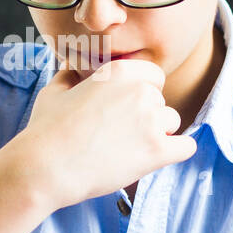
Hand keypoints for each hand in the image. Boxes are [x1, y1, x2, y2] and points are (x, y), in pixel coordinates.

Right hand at [12, 55, 196, 209]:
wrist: (46, 166)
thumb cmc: (46, 130)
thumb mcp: (55, 91)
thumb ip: (69, 75)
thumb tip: (71, 66)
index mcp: (119, 72)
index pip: (153, 75)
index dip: (142, 91)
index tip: (128, 108)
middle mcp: (140, 91)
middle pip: (161, 100)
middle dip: (146, 115)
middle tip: (121, 133)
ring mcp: (151, 121)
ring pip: (172, 122)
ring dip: (157, 134)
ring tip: (129, 148)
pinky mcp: (158, 150)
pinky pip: (186, 147)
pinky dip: (176, 151)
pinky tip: (159, 156)